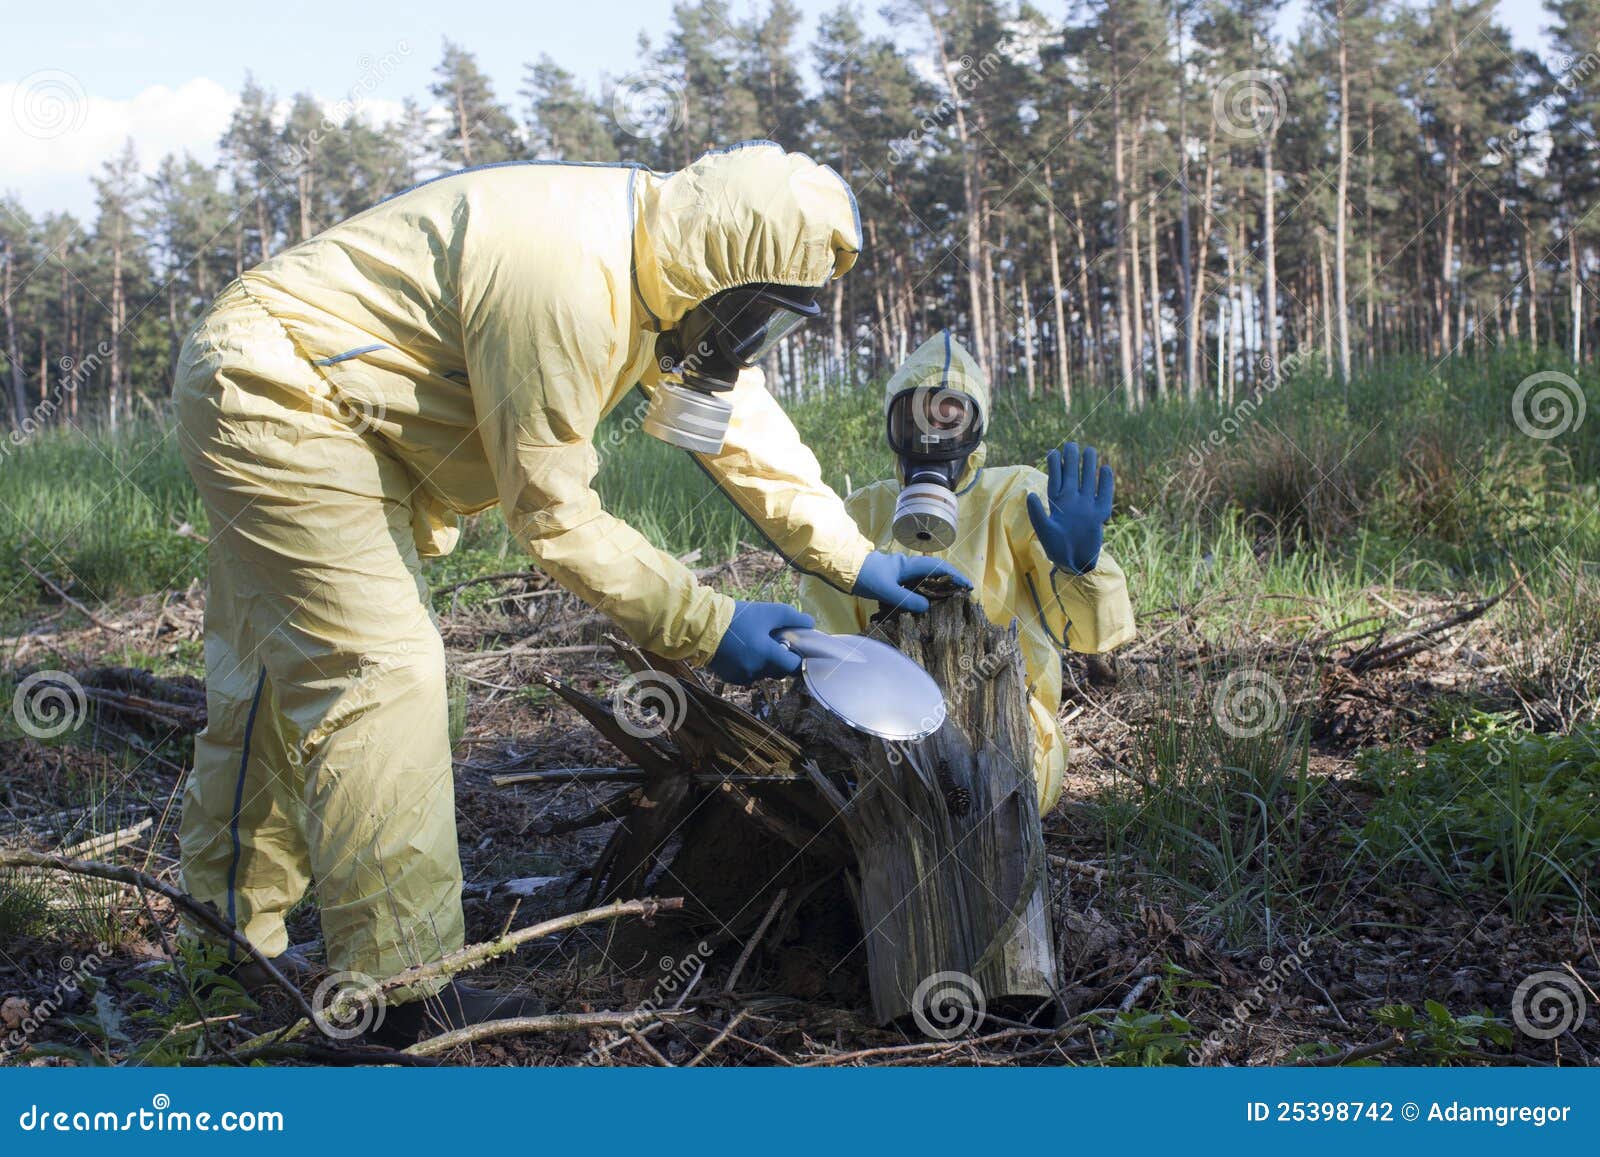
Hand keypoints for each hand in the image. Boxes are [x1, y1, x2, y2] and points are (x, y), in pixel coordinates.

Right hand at [706, 600, 813, 683]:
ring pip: (763, 673)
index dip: (799, 658)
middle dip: (781, 658)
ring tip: (755, 642)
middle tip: (774, 640)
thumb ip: (793, 618)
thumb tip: (811, 624)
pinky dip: (750, 664)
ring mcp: (742, 677)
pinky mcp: (731, 678)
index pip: (794, 668)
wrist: (702, 626)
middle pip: (779, 671)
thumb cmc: (738, 617)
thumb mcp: (769, 612)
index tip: (797, 648)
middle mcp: (756, 671)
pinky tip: (742, 649)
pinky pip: (749, 674)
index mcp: (767, 657)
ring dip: (765, 661)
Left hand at [851, 550, 972, 613]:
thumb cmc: (864, 576)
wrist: (843, 568)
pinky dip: (923, 593)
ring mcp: (900, 573)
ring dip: (936, 589)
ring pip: (924, 580)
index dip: (955, 576)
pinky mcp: (893, 580)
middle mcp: (907, 567)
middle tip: (962, 597)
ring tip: (948, 603)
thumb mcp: (886, 589)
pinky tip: (924, 605)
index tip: (967, 586)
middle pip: (934, 573)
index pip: (938, 568)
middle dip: (949, 583)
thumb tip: (927, 607)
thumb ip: (906, 599)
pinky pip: (913, 586)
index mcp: (909, 566)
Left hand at [1026, 442, 1113, 574]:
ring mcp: (1086, 507)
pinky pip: (1103, 495)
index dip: (1055, 466)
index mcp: (1057, 504)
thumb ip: (1037, 513)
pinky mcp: (1098, 514)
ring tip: (1090, 450)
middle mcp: (1072, 502)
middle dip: (1072, 461)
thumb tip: (1030, 494)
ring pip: (1088, 482)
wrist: (1074, 561)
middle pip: (1072, 476)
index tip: (1053, 451)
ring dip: (1088, 467)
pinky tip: (1106, 469)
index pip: (1056, 480)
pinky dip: (1105, 483)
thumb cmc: (1056, 547)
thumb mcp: (1044, 530)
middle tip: (1072, 444)